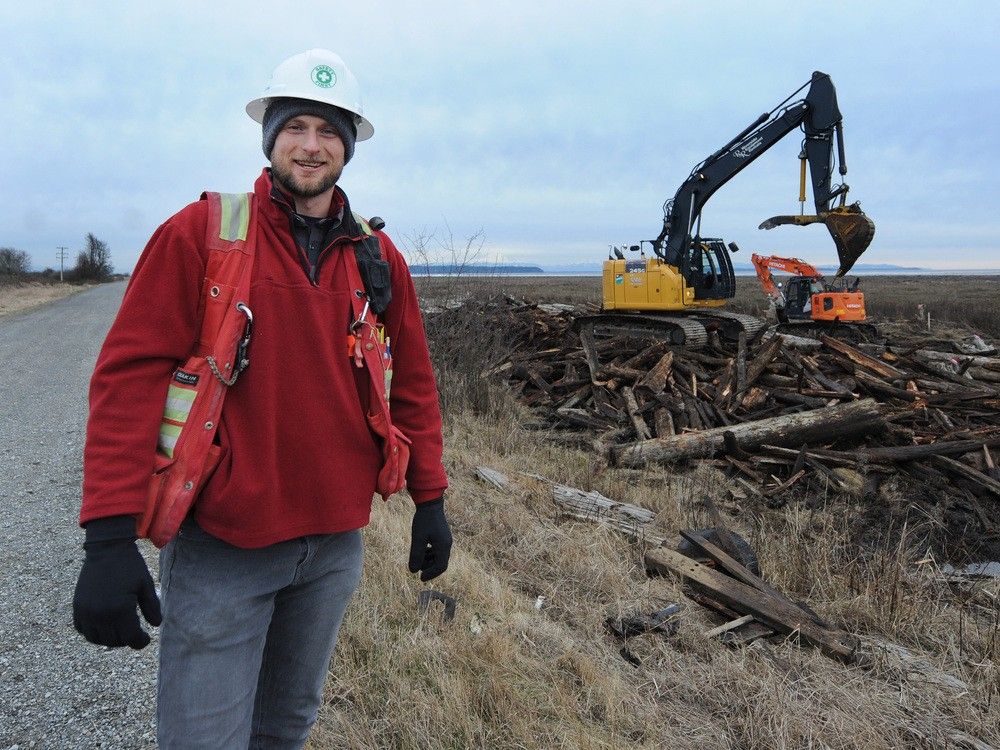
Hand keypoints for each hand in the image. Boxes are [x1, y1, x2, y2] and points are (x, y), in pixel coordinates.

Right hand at [73, 516, 161, 648]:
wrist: (107, 549)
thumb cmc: (130, 566)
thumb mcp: (146, 585)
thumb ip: (152, 607)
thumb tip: (155, 625)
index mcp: (120, 609)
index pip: (131, 638)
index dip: (140, 641)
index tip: (145, 638)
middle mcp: (100, 614)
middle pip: (114, 641)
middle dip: (126, 639)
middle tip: (135, 633)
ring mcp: (86, 612)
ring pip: (96, 639)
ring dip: (109, 639)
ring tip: (120, 631)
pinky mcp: (77, 607)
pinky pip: (82, 629)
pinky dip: (93, 632)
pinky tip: (104, 626)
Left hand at [408, 497, 451, 581]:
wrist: (430, 503)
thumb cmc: (423, 521)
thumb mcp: (418, 539)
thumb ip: (416, 555)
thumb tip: (413, 571)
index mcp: (444, 546)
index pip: (441, 567)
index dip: (431, 574)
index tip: (420, 578)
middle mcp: (447, 544)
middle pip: (441, 563)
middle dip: (429, 568)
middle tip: (417, 567)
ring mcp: (445, 539)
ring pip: (439, 557)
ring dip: (429, 561)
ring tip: (418, 558)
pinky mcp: (442, 535)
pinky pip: (438, 550)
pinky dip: (430, 554)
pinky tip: (422, 550)